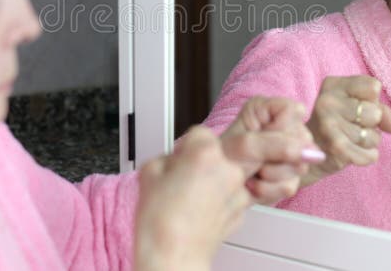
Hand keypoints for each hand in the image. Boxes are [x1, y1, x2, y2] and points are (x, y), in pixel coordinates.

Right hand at [135, 126, 249, 270]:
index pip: (200, 133)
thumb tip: (174, 159)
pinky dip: (219, 201)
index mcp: (205, 153)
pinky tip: (200, 211)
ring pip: (226, 175)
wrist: (173, 257)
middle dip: (201, 162)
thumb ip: (166, 157)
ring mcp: (237, 192)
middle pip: (217, 153)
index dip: (186, 145)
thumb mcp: (149, 172)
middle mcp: (227, 169)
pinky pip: (231, 196)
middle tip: (183, 178)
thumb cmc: (160, 222)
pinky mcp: (241, 212)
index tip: (180, 156)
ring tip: (191, 198)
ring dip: (213, 181)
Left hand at [220, 96, 321, 204]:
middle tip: (255, 158)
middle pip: (303, 140)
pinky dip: (269, 190)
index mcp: (267, 110)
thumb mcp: (247, 145)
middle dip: (278, 156)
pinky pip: (291, 186)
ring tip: (253, 173)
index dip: (281, 128)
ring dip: (272, 175)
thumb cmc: (221, 158)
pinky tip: (255, 185)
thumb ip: (280, 144)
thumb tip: (312, 153)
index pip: (295, 111)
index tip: (262, 137)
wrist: (212, 188)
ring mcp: (286, 153)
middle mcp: (280, 128)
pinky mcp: (285, 177)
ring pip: (300, 166)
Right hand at [304, 76, 390, 185]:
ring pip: (373, 136)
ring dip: (368, 142)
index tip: (357, 105)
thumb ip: (382, 110)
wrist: (312, 150)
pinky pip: (370, 155)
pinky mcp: (335, 148)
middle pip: (375, 112)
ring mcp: (329, 124)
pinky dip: (366, 156)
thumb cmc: (340, 123)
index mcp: (333, 85)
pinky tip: (351, 152)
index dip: (372, 100)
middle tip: (354, 125)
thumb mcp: (359, 106)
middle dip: (372, 124)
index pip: (373, 87)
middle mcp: (327, 101)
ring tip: (350, 139)